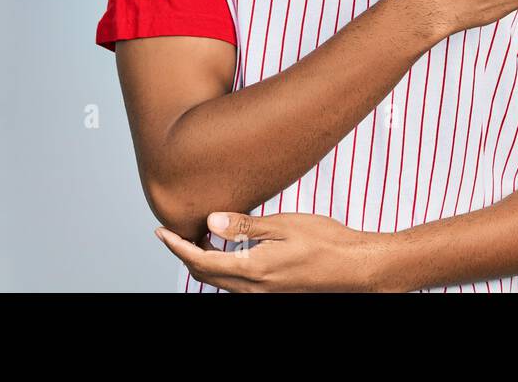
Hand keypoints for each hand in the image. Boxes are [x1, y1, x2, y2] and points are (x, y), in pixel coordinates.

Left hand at [154, 211, 396, 292]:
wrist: (356, 268)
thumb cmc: (327, 242)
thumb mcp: (285, 226)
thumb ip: (246, 226)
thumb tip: (210, 222)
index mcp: (253, 271)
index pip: (201, 261)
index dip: (177, 247)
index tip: (161, 232)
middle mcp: (253, 289)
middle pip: (205, 275)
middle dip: (184, 254)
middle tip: (171, 233)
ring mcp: (263, 293)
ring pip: (219, 281)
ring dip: (201, 262)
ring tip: (194, 239)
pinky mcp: (273, 292)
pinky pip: (236, 283)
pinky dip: (221, 267)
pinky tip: (226, 250)